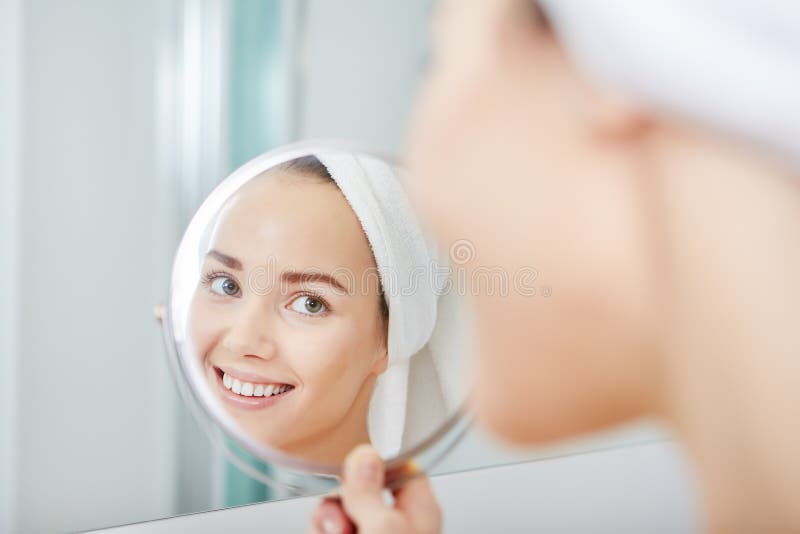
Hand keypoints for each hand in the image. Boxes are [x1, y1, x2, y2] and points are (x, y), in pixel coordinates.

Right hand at [308, 445, 440, 533]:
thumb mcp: (383, 530)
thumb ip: (370, 491)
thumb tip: (364, 455)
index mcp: (420, 512)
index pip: (402, 466)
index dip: (375, 459)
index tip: (352, 461)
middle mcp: (397, 524)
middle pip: (360, 488)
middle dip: (339, 499)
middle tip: (341, 516)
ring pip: (338, 510)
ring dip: (326, 520)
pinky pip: (327, 528)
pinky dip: (320, 531)